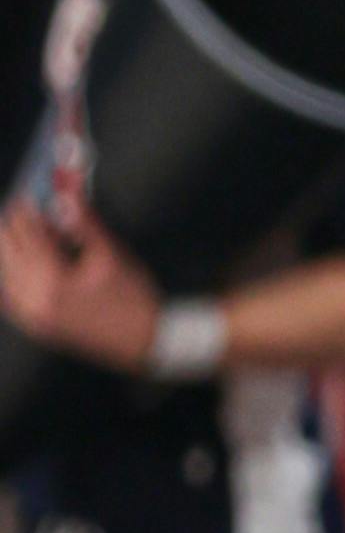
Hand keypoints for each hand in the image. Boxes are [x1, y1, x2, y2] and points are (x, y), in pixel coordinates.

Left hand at [0, 204, 161, 370]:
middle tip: (27, 208)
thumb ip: (84, 222)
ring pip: (4, 272)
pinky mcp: (32, 324)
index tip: (29, 192)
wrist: (143, 340)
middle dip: (16, 226)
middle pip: (7, 252)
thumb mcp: (111, 254)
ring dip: (13, 248)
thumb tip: (67, 194)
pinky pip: (9, 293)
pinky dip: (13, 272)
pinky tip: (25, 262)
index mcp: (51, 281)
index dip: (26, 209)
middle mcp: (32, 299)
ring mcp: (28, 316)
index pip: (27, 234)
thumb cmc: (133, 298)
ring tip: (29, 232)